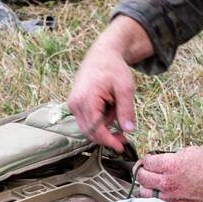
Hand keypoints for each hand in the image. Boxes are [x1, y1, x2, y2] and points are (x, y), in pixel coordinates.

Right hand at [67, 24, 140, 152]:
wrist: (102, 54)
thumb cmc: (113, 68)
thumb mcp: (125, 88)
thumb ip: (126, 110)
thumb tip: (129, 130)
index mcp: (86, 99)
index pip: (95, 129)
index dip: (108, 141)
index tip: (121, 147)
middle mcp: (75, 103)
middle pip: (89, 132)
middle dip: (107, 135)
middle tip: (124, 135)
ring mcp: (73, 104)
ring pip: (88, 127)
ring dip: (105, 124)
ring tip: (116, 106)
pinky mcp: (75, 104)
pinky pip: (87, 119)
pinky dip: (100, 118)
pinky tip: (109, 106)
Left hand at [132, 146, 202, 201]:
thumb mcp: (191, 151)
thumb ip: (172, 156)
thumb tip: (160, 159)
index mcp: (170, 166)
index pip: (146, 162)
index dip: (147, 160)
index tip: (151, 161)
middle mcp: (167, 183)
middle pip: (141, 178)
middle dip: (143, 172)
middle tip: (148, 171)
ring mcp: (171, 199)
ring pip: (145, 194)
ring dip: (148, 188)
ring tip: (154, 185)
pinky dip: (158, 199)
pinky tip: (165, 195)